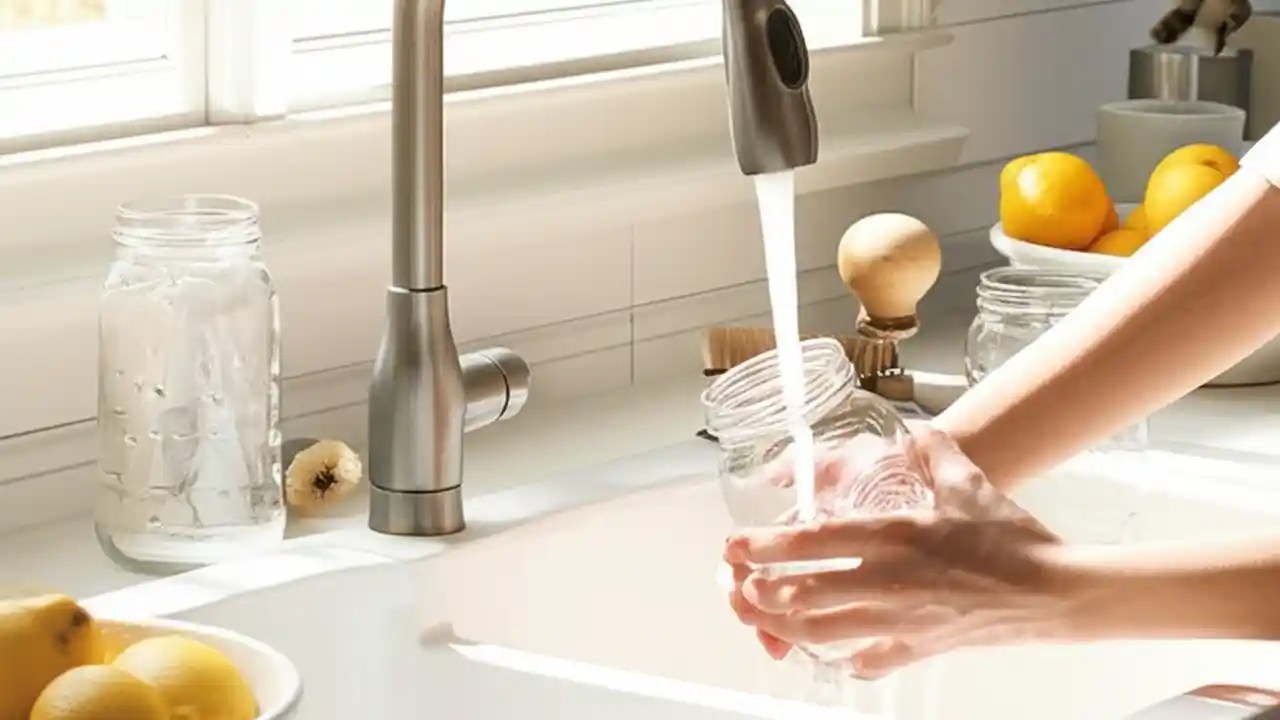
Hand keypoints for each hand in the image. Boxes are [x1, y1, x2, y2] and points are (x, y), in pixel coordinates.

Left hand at [725, 423, 1065, 677]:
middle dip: (760, 594)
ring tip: (760, 620)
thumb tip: (916, 431)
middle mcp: (890, 582)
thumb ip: (931, 452)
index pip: (814, 542)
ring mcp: (902, 621)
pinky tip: (829, 654)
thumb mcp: (966, 481)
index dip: (767, 547)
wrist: (1055, 591)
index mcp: (895, 536)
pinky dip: (842, 658)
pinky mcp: (921, 648)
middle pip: (805, 595)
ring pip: (824, 633)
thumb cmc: (1011, 538)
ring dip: (783, 628)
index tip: (735, 547)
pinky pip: (870, 661)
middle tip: (736, 588)